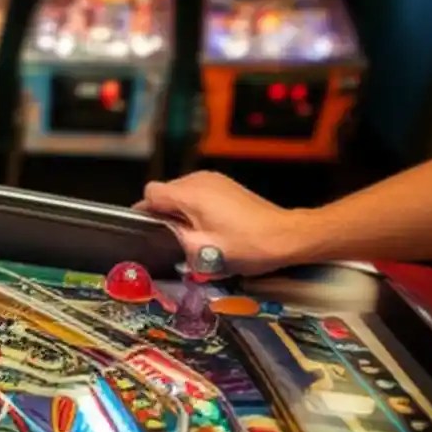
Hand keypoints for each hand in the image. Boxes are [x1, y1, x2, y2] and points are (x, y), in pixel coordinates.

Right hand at [134, 171, 311, 276]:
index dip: (146, 212)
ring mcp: (214, 180)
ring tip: (195, 234)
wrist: (285, 236)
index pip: (151, 193)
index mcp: (191, 194)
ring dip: (181, 211)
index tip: (151, 230)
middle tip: (176, 238)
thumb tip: (162, 232)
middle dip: (165, 214)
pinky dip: (196, 207)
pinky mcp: (224, 184)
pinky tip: (209, 225)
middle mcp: (200, 180)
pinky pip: (197, 192)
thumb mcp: (201, 252)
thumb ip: (173, 238)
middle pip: (165, 191)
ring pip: (181, 192)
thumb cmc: (247, 246)